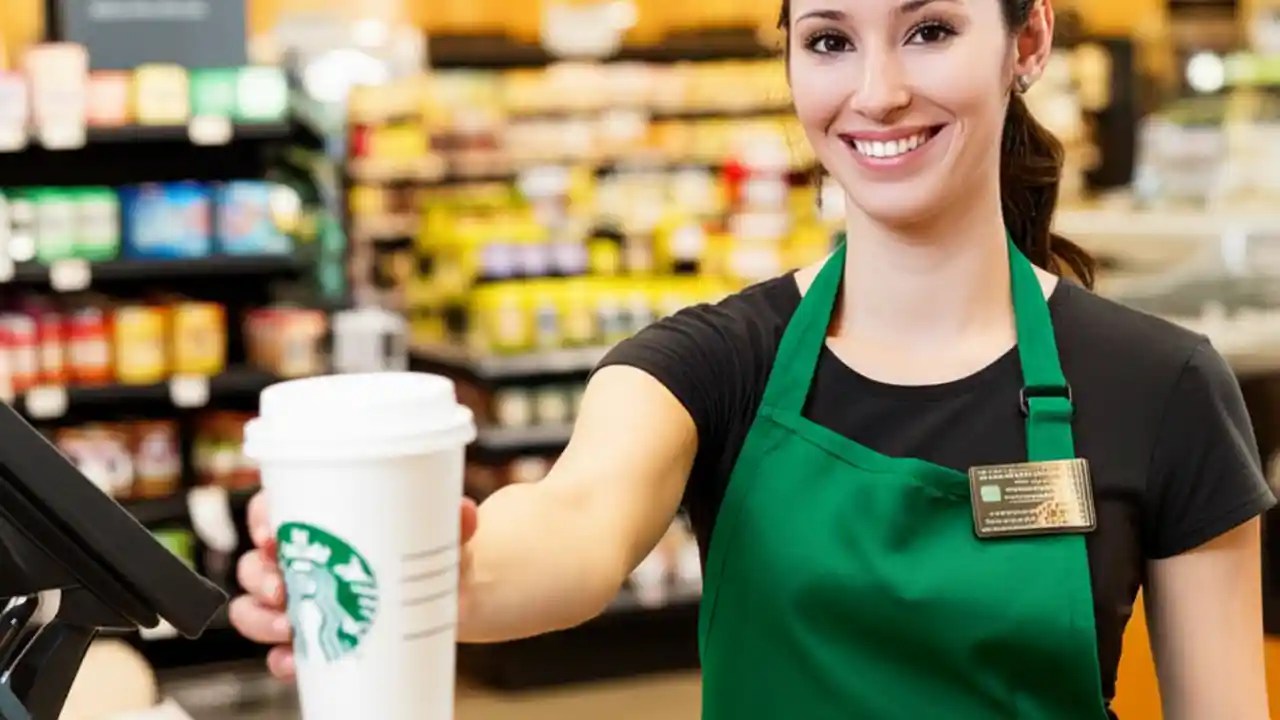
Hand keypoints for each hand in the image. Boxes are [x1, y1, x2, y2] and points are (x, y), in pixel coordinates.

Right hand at [228, 492, 479, 679]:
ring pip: (252, 607)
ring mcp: (300, 600)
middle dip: (260, 577)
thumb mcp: (442, 536)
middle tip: (285, 590)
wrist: (446, 598)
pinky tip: (295, 660)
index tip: (272, 536)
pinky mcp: (312, 637)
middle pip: (253, 562)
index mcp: (321, 520)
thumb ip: (453, 523)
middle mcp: (302, 559)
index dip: (260, 520)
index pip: (270, 508)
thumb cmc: (431, 553)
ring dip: (261, 620)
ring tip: (291, 628)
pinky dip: (280, 657)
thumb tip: (466, 511)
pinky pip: (276, 651)